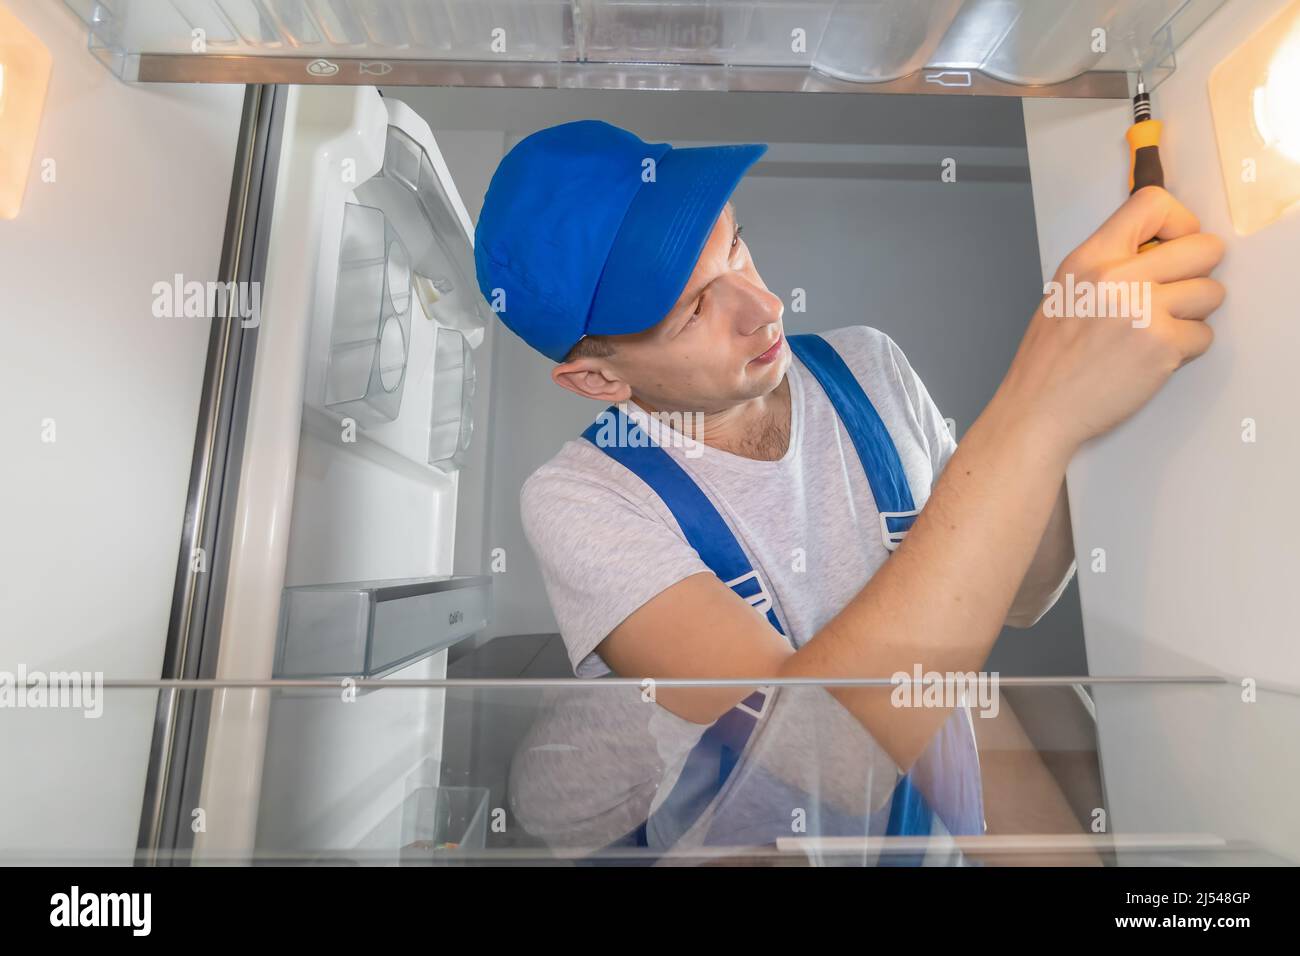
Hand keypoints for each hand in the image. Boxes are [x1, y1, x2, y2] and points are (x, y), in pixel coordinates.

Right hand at [996, 186, 1225, 455]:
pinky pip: (1204, 335)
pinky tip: (1152, 358)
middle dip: (1199, 272)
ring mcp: (1142, 311)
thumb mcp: (1065, 292)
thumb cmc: (1049, 359)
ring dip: (1194, 314)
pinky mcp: (1160, 346)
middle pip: (1203, 248)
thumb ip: (1110, 265)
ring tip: (1158, 330)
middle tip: (1177, 293)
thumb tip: (1162, 250)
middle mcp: (1116, 278)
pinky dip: (1186, 349)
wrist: (1038, 410)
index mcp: (1089, 259)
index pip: (1153, 202)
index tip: (1173, 244)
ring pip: (1212, 293)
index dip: (1178, 221)